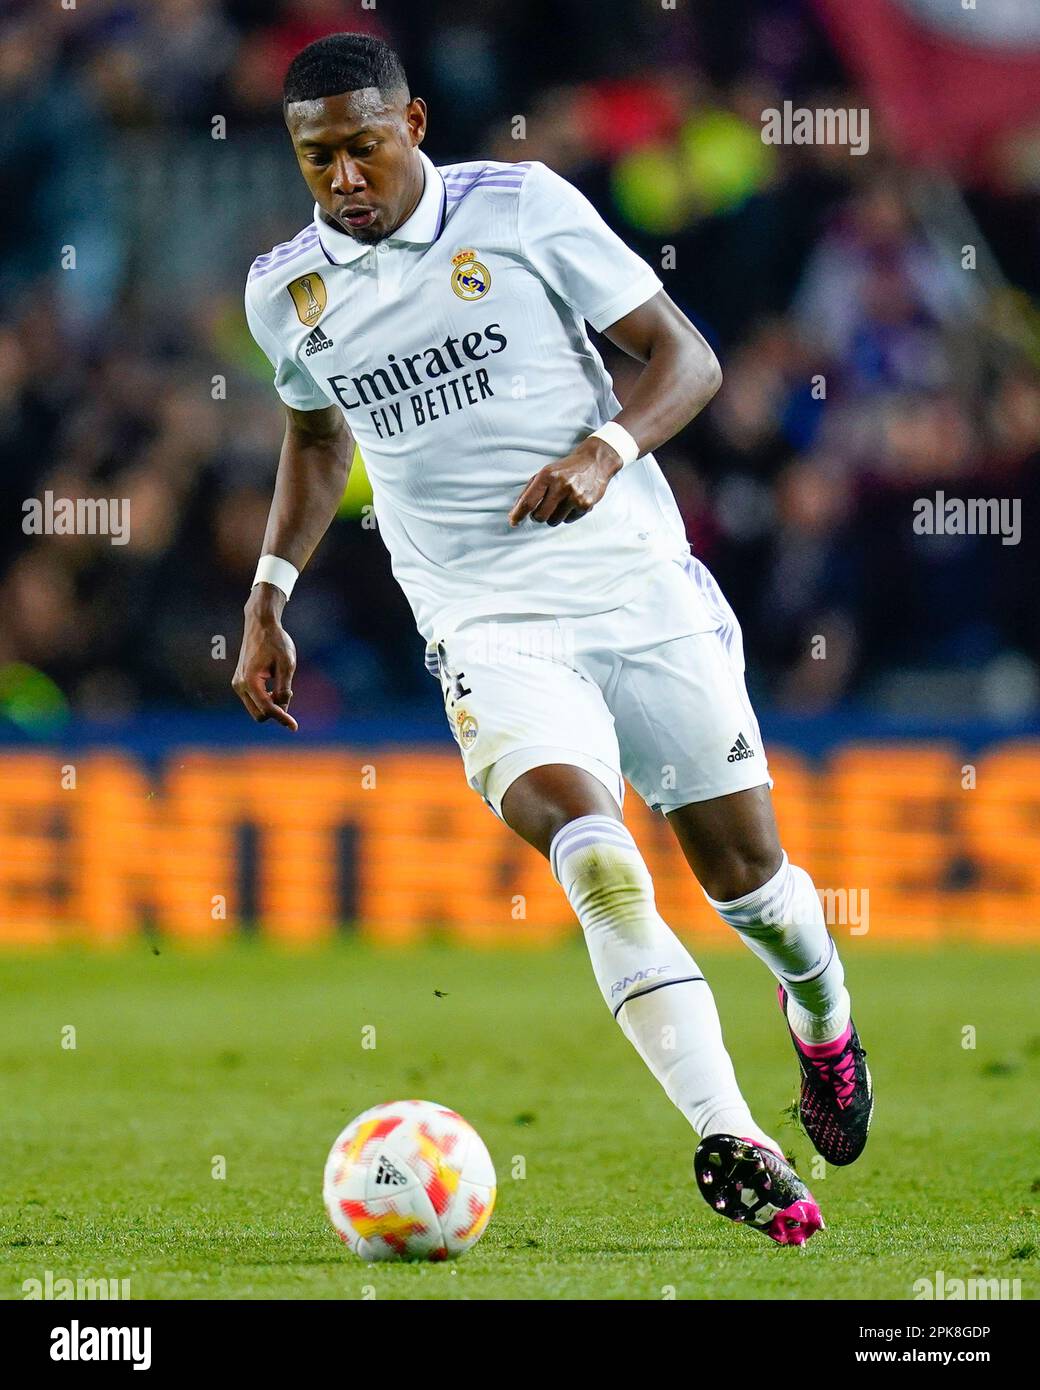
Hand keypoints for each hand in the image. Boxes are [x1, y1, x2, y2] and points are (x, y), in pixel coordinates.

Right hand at [232, 586, 298, 729]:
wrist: (260, 625)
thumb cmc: (276, 642)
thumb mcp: (287, 664)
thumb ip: (284, 688)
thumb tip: (283, 709)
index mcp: (250, 680)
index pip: (267, 708)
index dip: (282, 718)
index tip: (294, 726)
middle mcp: (239, 685)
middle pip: (259, 714)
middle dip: (275, 711)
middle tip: (288, 692)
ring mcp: (237, 684)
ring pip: (256, 709)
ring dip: (270, 705)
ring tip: (282, 685)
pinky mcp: (239, 682)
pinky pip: (253, 701)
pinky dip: (265, 699)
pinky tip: (274, 685)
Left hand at [508, 436, 622, 526]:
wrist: (594, 462)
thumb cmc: (565, 469)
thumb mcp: (546, 472)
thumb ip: (530, 490)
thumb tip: (515, 512)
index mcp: (548, 475)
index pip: (529, 501)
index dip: (518, 514)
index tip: (513, 522)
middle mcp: (561, 485)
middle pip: (540, 516)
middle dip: (537, 517)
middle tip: (540, 510)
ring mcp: (575, 496)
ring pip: (554, 521)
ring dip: (553, 516)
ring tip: (560, 503)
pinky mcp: (586, 505)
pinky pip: (568, 520)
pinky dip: (566, 515)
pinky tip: (572, 502)